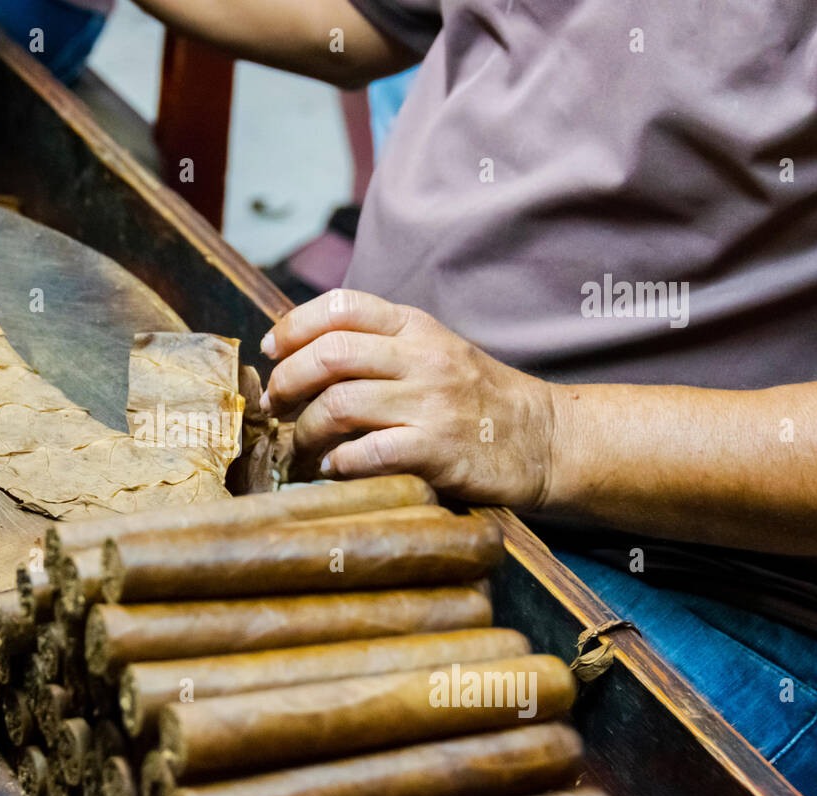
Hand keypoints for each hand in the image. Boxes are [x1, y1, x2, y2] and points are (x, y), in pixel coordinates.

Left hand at [260, 289, 557, 509]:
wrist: (545, 438)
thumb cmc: (475, 399)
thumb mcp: (432, 351)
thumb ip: (377, 346)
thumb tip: (299, 355)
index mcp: (415, 327)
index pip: (340, 306)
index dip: (293, 327)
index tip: (272, 352)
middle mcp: (422, 357)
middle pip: (329, 355)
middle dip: (287, 381)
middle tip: (276, 405)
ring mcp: (431, 403)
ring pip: (339, 405)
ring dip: (306, 430)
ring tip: (303, 446)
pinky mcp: (437, 450)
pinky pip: (367, 453)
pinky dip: (337, 462)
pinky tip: (333, 467)